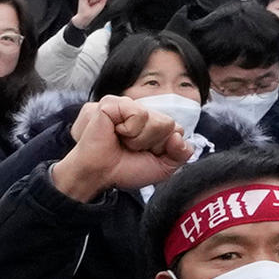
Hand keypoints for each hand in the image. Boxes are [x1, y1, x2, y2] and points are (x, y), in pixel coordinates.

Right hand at [50, 92, 193, 201]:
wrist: (98, 175)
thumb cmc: (124, 169)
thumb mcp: (162, 167)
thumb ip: (181, 154)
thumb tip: (179, 136)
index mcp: (151, 123)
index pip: (177, 129)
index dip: (163, 148)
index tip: (145, 154)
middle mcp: (139, 112)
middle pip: (169, 124)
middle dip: (152, 143)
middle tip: (130, 148)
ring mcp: (125, 105)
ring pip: (157, 119)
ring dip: (139, 139)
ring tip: (120, 141)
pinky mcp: (111, 102)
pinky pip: (138, 114)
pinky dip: (129, 130)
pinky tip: (113, 132)